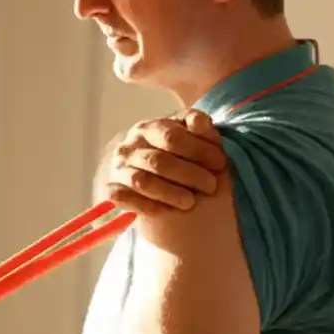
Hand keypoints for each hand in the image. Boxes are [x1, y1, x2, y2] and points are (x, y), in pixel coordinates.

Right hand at [105, 109, 225, 215]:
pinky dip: (144, 205)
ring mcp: (119, 169)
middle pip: (158, 161)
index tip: (220, 163)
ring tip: (191, 202)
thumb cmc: (185, 157)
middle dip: (189, 174)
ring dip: (169, 193)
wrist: (167, 182)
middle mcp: (129, 147)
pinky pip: (123, 198)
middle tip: (211, 186)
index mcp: (149, 128)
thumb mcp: (196, 140)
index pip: (171, 137)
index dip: (199, 150)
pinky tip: (165, 212)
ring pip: (141, 181)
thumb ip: (200, 129)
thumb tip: (200, 121)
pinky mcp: (113, 189)